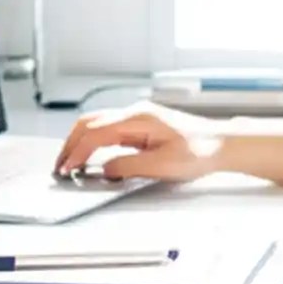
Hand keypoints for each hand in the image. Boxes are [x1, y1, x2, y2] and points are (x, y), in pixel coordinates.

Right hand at [53, 101, 223, 181]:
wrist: (222, 144)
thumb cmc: (200, 150)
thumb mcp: (162, 165)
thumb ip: (129, 166)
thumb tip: (104, 169)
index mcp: (138, 119)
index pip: (96, 133)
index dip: (77, 152)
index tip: (67, 169)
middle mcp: (136, 114)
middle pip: (91, 123)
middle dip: (71, 144)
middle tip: (60, 165)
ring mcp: (139, 119)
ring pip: (98, 125)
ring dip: (81, 142)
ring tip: (71, 162)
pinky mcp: (143, 128)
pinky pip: (111, 132)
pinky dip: (95, 143)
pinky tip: (92, 157)